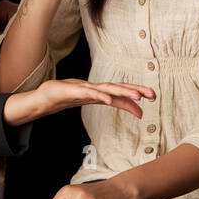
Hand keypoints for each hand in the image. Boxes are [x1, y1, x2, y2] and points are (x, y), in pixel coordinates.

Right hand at [3, 78, 152, 125]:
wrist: (45, 96)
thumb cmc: (69, 96)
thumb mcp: (96, 100)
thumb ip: (117, 103)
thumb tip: (139, 111)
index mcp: (101, 91)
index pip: (122, 91)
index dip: (137, 92)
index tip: (153, 96)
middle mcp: (96, 88)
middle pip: (119, 88)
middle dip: (135, 90)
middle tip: (152, 94)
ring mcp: (85, 89)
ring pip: (107, 89)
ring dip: (122, 91)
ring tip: (136, 96)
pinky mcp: (75, 90)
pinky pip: (90, 93)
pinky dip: (100, 96)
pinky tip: (109, 100)